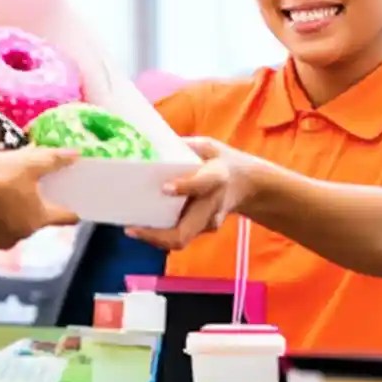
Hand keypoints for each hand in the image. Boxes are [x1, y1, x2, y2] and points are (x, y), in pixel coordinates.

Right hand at [0, 147, 80, 251]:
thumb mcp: (27, 162)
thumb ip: (54, 159)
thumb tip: (76, 155)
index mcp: (37, 219)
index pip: (63, 218)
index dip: (69, 211)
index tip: (72, 208)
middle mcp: (17, 237)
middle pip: (30, 223)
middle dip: (26, 209)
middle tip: (18, 189)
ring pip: (2, 229)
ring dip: (0, 217)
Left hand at [125, 137, 256, 250]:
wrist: (251, 186)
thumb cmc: (222, 162)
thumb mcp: (208, 146)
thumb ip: (184, 145)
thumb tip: (151, 141)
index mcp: (216, 177)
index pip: (202, 185)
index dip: (185, 187)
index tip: (165, 188)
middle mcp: (212, 204)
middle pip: (185, 231)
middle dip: (157, 236)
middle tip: (132, 229)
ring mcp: (208, 222)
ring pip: (180, 239)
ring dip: (154, 238)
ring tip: (130, 229)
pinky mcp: (203, 230)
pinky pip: (180, 237)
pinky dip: (160, 236)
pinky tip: (141, 227)